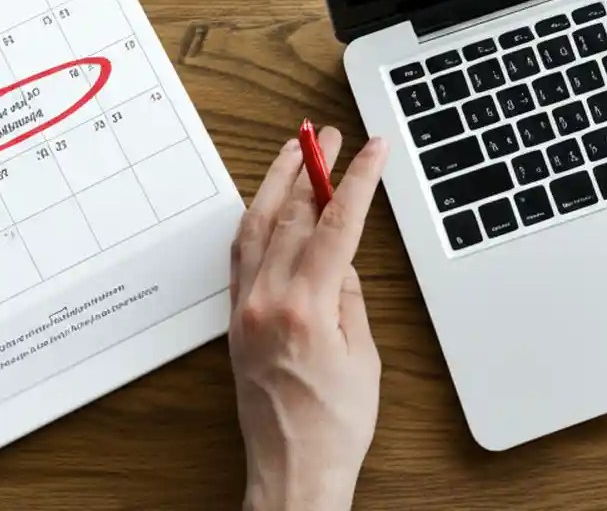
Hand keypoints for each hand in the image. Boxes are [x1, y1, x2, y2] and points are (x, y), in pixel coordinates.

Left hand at [229, 128, 387, 510]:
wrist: (292, 470)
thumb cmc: (334, 426)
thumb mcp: (364, 356)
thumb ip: (350, 297)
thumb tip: (340, 256)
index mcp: (306, 308)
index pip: (335, 224)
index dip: (357, 179)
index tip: (372, 149)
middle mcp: (267, 300)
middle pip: (290, 215)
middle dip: (311, 168)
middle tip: (328, 136)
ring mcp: (245, 309)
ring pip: (254, 227)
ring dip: (274, 184)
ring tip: (292, 151)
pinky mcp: (234, 321)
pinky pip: (239, 255)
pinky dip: (254, 221)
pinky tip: (265, 206)